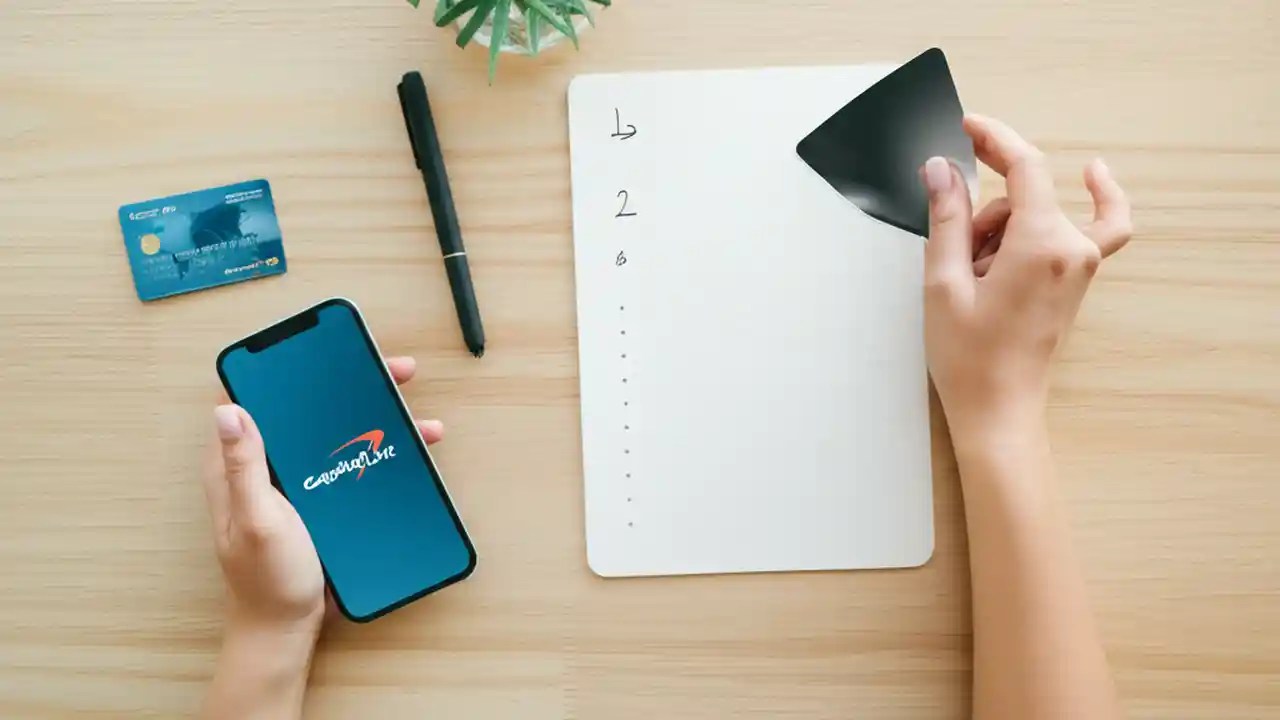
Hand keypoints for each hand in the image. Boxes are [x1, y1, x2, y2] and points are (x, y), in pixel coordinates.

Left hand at [201, 356, 445, 635]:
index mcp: (237, 465)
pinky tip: (410, 452)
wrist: (288, 629)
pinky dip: (381, 452)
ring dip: (375, 421)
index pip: (257, 399)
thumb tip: (229, 408)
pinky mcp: (321, 500)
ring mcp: (296, 482)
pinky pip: (351, 463)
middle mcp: (266, 466)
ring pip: (336, 434)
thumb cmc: (267, 580)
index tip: (324, 353)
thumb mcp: (257, 520)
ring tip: (415, 417)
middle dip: (351, 387)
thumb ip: (244, 466)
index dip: (287, 370)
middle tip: (394, 373)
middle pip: (307, 409)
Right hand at [922, 115, 1132, 436]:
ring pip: (1041, 215)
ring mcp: (1081, 267)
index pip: (1025, 167)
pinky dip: (1096, 201)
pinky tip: (1093, 176)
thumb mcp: (944, 281)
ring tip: (973, 276)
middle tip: (952, 254)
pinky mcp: (1077, 280)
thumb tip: (941, 170)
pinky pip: (1101, 225)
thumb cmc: (970, 358)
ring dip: (1003, 230)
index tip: (967, 125)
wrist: (998, 410)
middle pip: (1025, 196)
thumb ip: (947, 217)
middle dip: (982, 213)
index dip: (994, 139)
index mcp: (1042, 246)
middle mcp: (1073, 251)